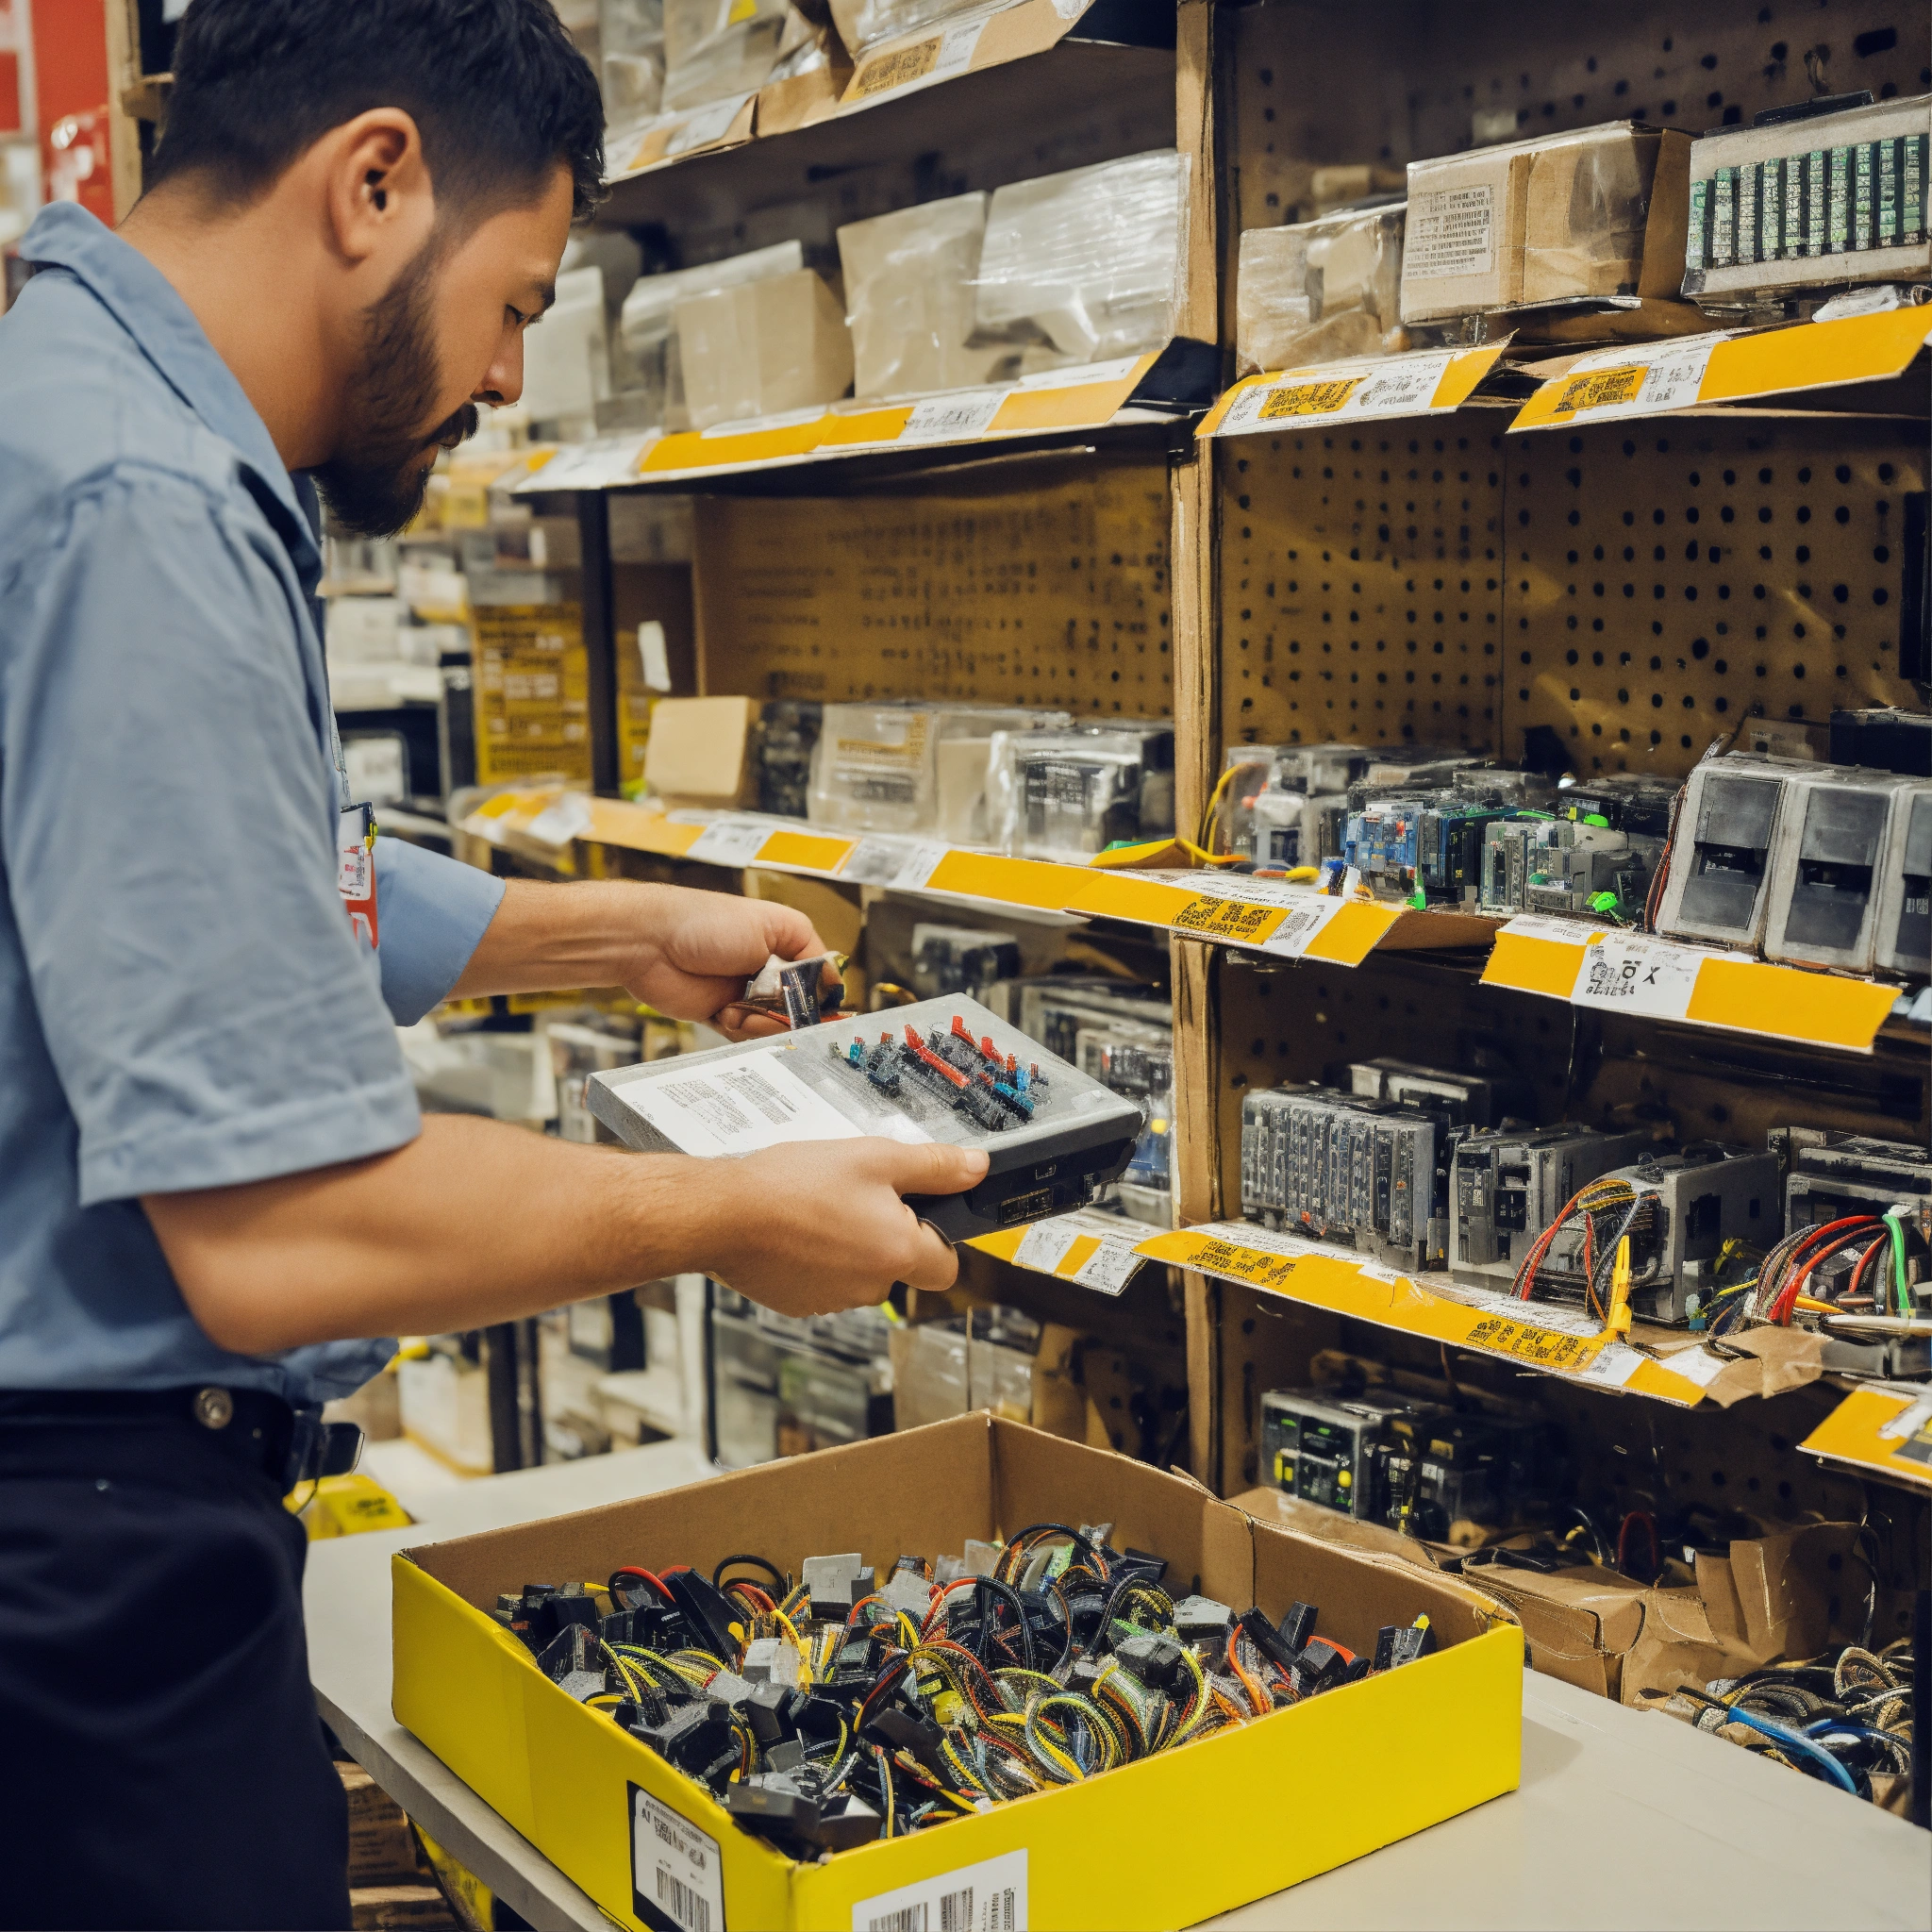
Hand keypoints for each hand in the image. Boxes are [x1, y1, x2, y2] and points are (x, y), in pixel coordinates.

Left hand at [616, 885, 827, 1038]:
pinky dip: (740, 1033)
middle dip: (789, 1015)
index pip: (817, 979)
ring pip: (772, 1026)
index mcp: (783, 945)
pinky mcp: (720, 1016)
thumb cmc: (706, 922)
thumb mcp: (776, 925)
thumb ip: (811, 955)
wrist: (649, 943)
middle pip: (797, 1009)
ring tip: (739, 1009)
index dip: (820, 997)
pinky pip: (744, 1037)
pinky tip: (725, 1015)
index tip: (819, 1011)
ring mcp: (743, 995)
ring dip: (761, 1024)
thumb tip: (835, 983)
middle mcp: (766, 971)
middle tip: (774, 1010)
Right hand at [705, 1139, 988, 1313]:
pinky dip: (814, 1257)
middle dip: (886, 1232)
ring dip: (848, 1243)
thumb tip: (977, 1168)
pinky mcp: (798, 1304)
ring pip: (858, 1272)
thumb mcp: (874, 1157)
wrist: (722, 1215)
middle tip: (857, 1192)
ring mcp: (832, 1300)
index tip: (920, 1208)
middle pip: (899, 1265)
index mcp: (897, 1252)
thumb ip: (933, 1166)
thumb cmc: (793, 1185)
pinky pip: (822, 1280)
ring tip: (816, 1204)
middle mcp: (870, 1287)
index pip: (946, 1265)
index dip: (938, 1234)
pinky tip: (793, 1226)